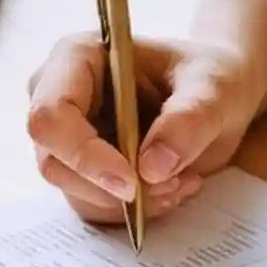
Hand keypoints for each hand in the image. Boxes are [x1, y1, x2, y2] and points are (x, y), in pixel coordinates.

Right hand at [27, 33, 263, 223]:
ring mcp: (66, 136)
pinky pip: (94, 204)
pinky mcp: (81, 167)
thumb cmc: (209, 78)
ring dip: (131, 201)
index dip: (84, 155)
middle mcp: (58, 95)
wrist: (216, 98)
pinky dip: (135, 208)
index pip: (51, 115)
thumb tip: (150, 168)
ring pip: (74, 191)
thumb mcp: (214, 91)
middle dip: (113, 187)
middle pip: (54, 161)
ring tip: (182, 181)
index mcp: (77, 57)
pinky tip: (172, 186)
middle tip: (173, 183)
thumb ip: (187, 121)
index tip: (133, 182)